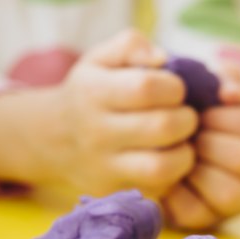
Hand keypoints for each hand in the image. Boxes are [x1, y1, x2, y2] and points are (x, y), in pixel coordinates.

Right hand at [0, 30, 198, 196]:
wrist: (52, 138)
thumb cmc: (89, 92)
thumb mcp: (100, 58)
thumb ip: (131, 46)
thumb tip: (162, 59)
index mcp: (94, 92)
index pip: (147, 88)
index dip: (174, 87)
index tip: (175, 90)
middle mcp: (96, 132)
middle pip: (161, 127)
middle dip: (187, 119)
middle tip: (185, 116)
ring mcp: (103, 166)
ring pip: (161, 167)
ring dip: (185, 153)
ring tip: (181, 142)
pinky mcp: (112, 191)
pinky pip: (155, 188)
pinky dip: (172, 175)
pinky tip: (168, 159)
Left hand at [162, 65, 239, 228]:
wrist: (158, 150)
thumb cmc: (192, 118)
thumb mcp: (209, 93)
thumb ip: (223, 80)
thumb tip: (232, 93)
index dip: (220, 117)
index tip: (200, 113)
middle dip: (208, 143)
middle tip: (187, 136)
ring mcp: (238, 203)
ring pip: (229, 192)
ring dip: (197, 169)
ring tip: (180, 156)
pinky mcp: (206, 219)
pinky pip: (198, 210)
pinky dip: (178, 192)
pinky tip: (169, 176)